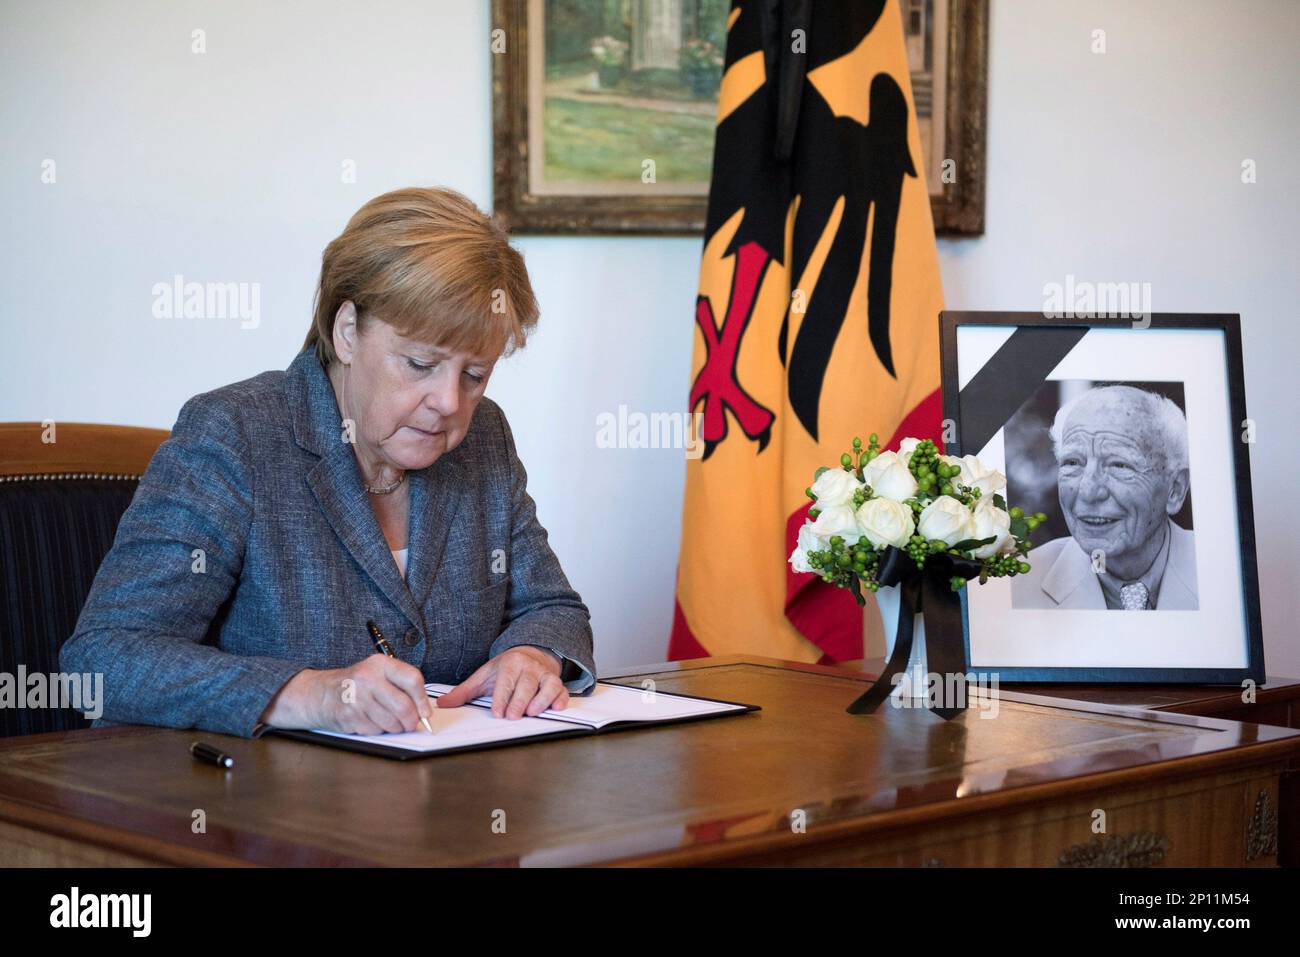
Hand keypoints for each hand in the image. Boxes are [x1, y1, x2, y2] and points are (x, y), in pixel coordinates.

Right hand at [259, 654, 433, 733]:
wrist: (319, 693)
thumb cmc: (355, 683)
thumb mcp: (377, 673)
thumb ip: (401, 684)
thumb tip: (424, 708)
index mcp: (380, 664)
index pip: (412, 679)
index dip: (422, 700)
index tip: (425, 711)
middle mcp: (368, 678)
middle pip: (404, 706)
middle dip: (411, 720)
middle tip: (411, 723)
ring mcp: (357, 698)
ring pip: (391, 722)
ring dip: (395, 728)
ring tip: (389, 722)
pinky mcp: (349, 716)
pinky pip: (376, 731)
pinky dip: (378, 731)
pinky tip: (371, 721)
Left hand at [437, 646, 568, 718]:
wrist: (530, 654)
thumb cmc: (506, 669)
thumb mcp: (483, 677)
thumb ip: (464, 692)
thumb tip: (442, 703)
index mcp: (510, 663)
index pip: (506, 680)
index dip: (502, 696)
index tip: (497, 711)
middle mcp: (530, 667)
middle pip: (527, 684)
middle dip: (520, 701)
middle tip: (513, 715)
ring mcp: (545, 674)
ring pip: (548, 685)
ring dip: (542, 699)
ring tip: (532, 712)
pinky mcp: (557, 682)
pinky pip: (562, 690)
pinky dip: (561, 698)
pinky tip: (556, 707)